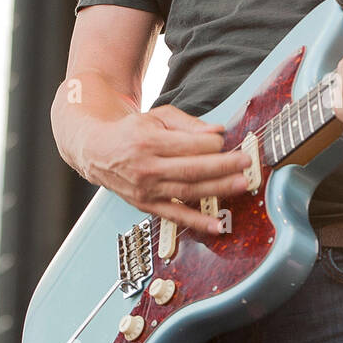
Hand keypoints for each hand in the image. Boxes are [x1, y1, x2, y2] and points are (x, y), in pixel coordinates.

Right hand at [81, 105, 252, 233]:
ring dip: (218, 190)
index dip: (213, 143)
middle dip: (223, 167)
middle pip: (192, 169)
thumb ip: (189, 124)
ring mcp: (146, 190)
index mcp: (149, 141)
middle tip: (245, 163)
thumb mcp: (157, 117)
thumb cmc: (131, 132)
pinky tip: (217, 225)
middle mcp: (146, 168)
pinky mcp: (146, 205)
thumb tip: (218, 132)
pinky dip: (197, 223)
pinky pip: (175, 216)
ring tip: (241, 185)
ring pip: (187, 192)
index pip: (190, 145)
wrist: (97, 151)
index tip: (225, 141)